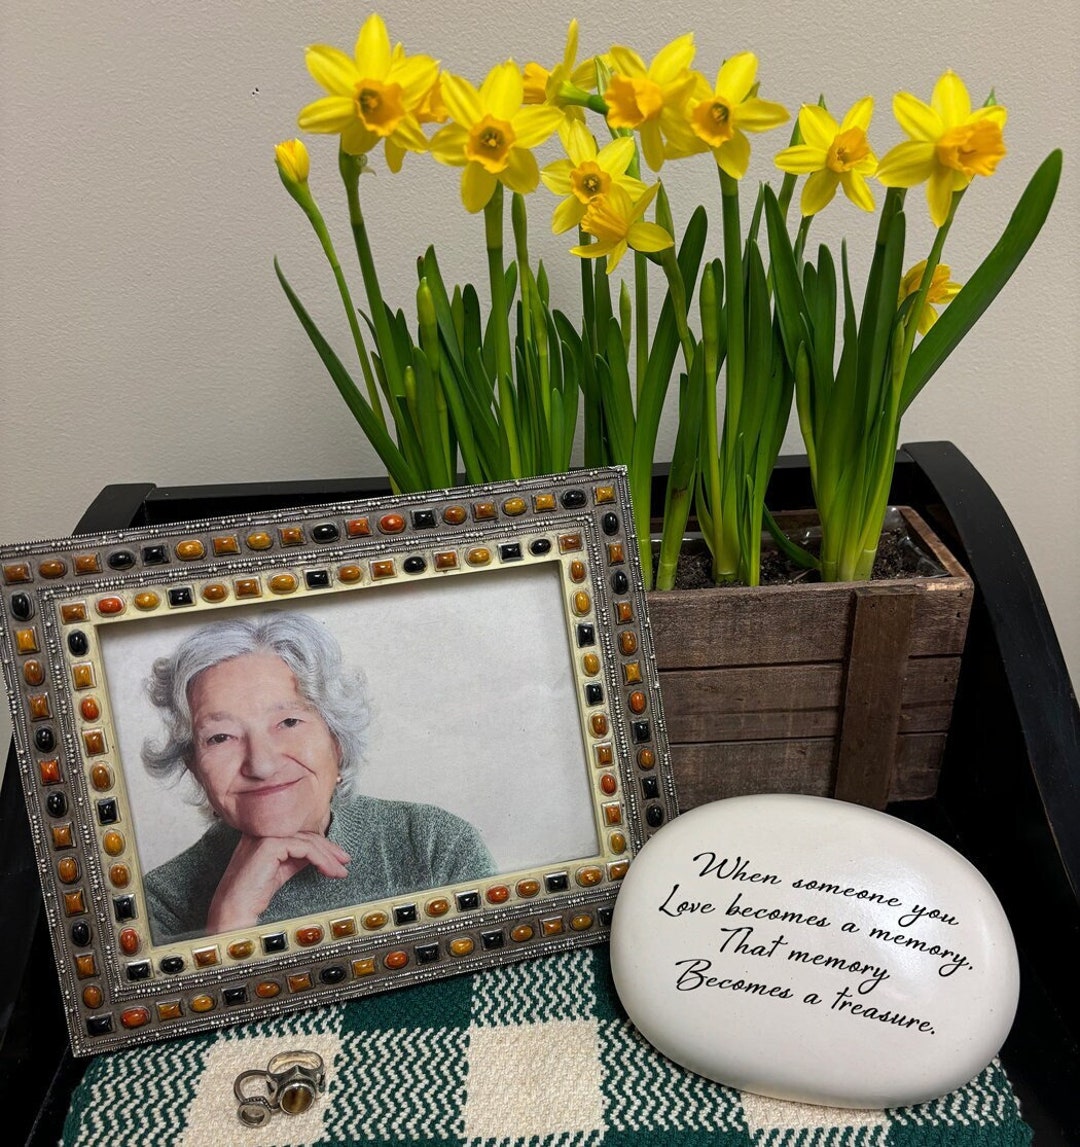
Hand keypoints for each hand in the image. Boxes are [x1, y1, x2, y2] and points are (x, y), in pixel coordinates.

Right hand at [205, 832, 350, 932]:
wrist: (233, 913)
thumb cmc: (252, 897)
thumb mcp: (280, 871)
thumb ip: (296, 859)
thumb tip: (319, 854)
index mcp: (261, 835)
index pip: (297, 833)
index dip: (320, 843)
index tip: (337, 857)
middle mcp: (261, 831)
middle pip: (304, 834)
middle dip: (328, 848)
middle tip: (345, 861)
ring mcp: (264, 836)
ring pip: (307, 840)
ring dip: (328, 856)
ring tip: (340, 871)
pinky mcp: (269, 845)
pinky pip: (304, 848)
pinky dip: (321, 859)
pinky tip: (329, 871)